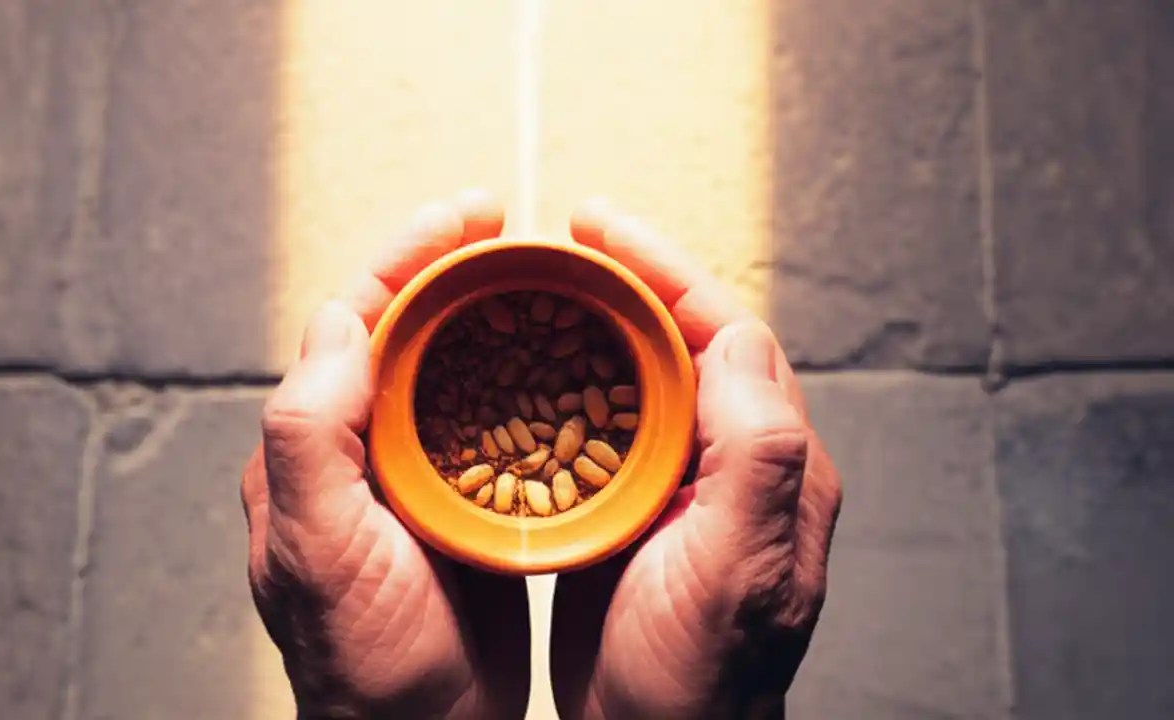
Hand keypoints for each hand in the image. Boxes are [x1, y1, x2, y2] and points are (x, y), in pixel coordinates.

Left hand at [240, 192, 530, 718]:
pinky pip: (486, 420)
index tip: (462, 214)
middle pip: (401, 330)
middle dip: (448, 265)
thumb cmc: (361, 663)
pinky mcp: (461, 504)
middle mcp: (357, 450)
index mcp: (314, 447)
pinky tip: (557, 359)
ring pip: (446, 367)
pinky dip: (518, 377)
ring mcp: (411, 475)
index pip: (352, 322)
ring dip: (486, 311)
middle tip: (504, 221)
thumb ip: (311, 435)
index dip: (404, 255)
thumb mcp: (318, 548)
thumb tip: (337, 319)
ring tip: (536, 272)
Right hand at [550, 200, 842, 719]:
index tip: (602, 225)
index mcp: (772, 463)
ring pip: (650, 372)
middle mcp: (738, 463)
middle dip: (634, 275)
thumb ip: (756, 454)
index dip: (665, 268)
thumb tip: (736, 337)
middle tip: (572, 233)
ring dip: (603, 318)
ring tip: (548, 281)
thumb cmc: (698, 680)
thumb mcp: (739, 570)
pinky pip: (615, 422)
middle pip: (688, 337)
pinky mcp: (643, 511)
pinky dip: (576, 379)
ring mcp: (689, 485)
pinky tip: (534, 368)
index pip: (725, 332)